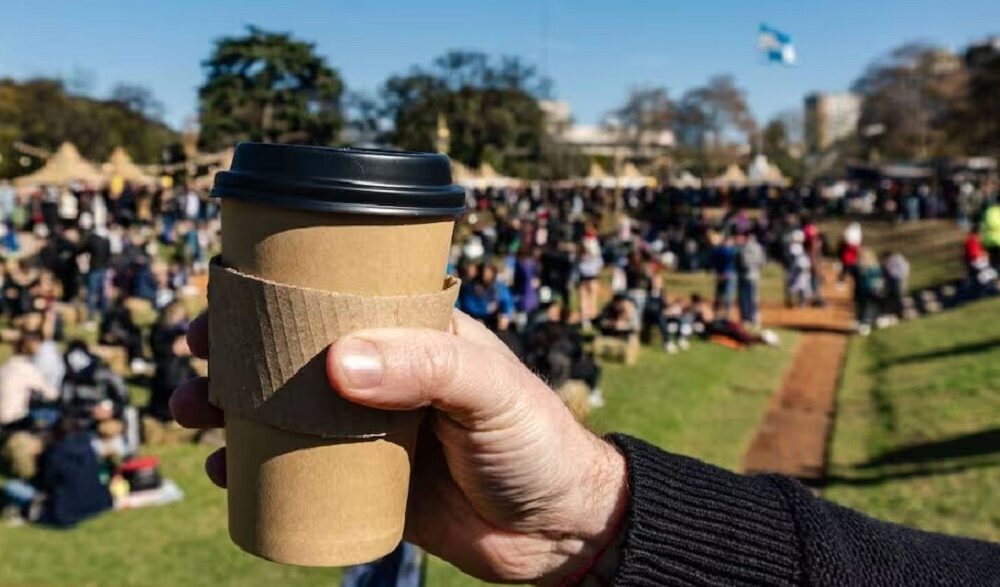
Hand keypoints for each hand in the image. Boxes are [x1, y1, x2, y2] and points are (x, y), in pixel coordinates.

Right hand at [171, 310, 626, 584]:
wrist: (559, 529)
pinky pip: (298, 471)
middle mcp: (385, 375)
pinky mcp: (367, 483)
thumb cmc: (536, 441)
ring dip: (231, 410)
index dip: (272, 299)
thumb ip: (425, 369)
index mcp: (413, 334)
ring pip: (285, 412)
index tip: (222, 305)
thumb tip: (337, 363)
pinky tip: (224, 471)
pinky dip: (255, 469)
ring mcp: (371, 430)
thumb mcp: (490, 391)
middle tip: (194, 364)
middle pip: (293, 356)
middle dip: (236, 356)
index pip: (333, 300)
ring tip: (193, 417)